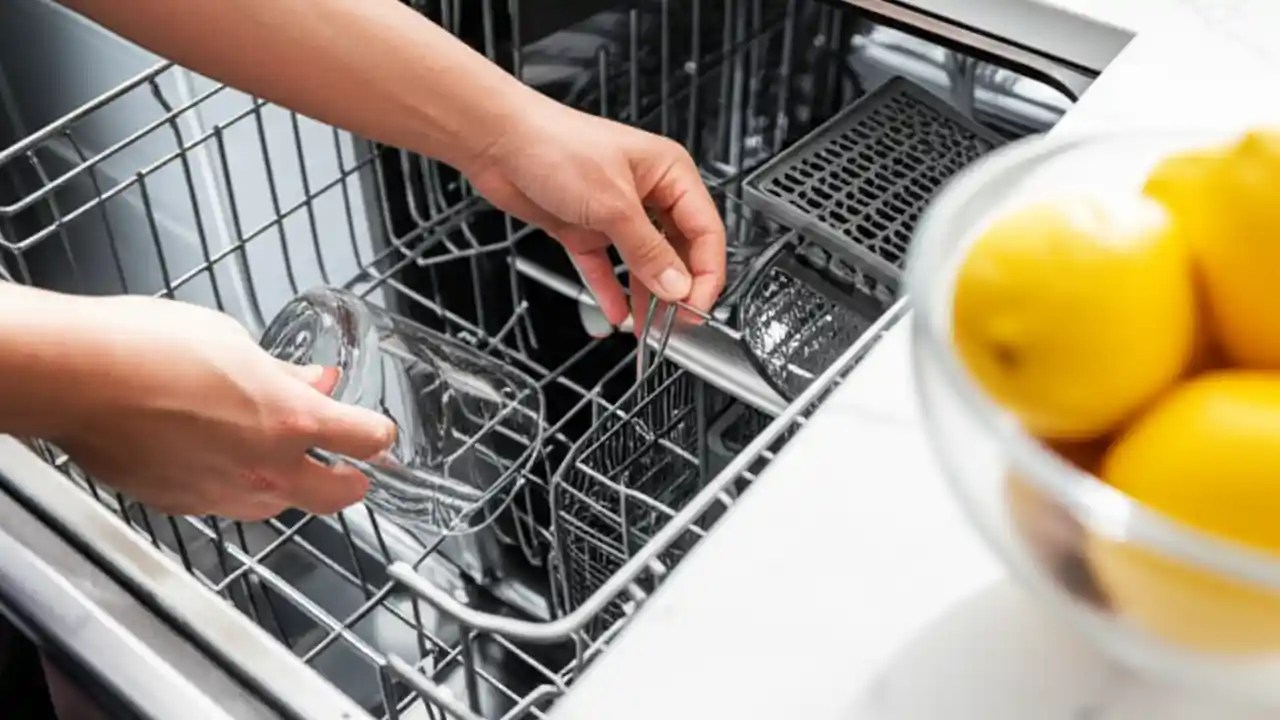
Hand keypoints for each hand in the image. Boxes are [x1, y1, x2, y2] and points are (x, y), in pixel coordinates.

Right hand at [53, 296, 394, 519]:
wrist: (75, 379)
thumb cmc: (149, 347)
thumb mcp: (234, 342)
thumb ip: (284, 373)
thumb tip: (315, 381)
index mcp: (291, 419)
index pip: (366, 440)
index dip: (379, 434)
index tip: (379, 431)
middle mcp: (265, 466)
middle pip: (337, 496)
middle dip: (351, 483)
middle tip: (353, 471)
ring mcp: (223, 493)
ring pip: (279, 503)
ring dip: (290, 485)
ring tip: (280, 458)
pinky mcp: (183, 505)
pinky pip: (227, 503)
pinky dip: (236, 485)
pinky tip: (221, 459)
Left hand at [463, 98, 726, 327]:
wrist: (497, 140)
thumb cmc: (555, 145)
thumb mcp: (613, 205)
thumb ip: (648, 251)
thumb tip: (677, 287)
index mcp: (669, 173)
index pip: (705, 231)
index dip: (706, 273)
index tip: (697, 307)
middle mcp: (647, 192)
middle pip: (676, 251)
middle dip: (676, 289)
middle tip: (675, 324)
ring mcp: (615, 212)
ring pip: (641, 263)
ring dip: (645, 295)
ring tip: (647, 327)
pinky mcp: (584, 227)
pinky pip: (605, 266)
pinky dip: (609, 290)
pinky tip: (615, 313)